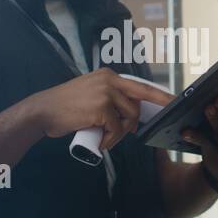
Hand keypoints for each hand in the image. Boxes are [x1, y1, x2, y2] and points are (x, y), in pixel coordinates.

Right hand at [28, 68, 174, 151]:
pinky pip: (117, 128)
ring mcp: (105, 92)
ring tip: (105, 138)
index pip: (140, 85)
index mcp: (108, 75)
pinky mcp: (101, 108)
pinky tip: (99, 141)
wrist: (42, 111)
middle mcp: (109, 80)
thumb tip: (133, 119)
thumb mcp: (91, 96)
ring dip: (120, 133)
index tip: (174, 101)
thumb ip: (112, 102)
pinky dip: (110, 139)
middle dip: (146, 114)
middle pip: (140, 100)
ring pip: (130, 116)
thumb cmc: (65, 107)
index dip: (159, 95)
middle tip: (143, 126)